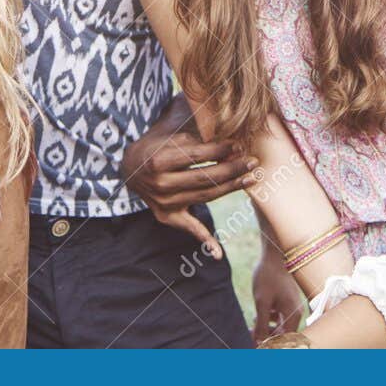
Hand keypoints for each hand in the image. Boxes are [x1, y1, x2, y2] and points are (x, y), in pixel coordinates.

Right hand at [121, 120, 257, 261]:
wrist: (132, 166)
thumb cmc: (158, 144)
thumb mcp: (171, 132)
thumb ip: (197, 135)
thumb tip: (228, 139)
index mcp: (159, 161)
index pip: (196, 156)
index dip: (220, 150)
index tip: (239, 145)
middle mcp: (160, 185)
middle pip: (204, 179)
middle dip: (232, 170)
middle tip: (254, 162)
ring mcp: (164, 203)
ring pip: (204, 197)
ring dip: (230, 189)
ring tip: (251, 179)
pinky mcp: (166, 216)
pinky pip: (188, 228)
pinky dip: (204, 240)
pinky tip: (218, 253)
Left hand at [251, 245, 307, 343]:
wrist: (272, 255)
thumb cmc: (268, 277)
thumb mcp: (261, 302)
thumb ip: (261, 324)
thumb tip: (259, 343)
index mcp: (293, 314)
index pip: (286, 340)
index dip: (272, 346)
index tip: (257, 347)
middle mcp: (296, 312)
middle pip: (283, 335)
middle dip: (266, 337)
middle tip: (250, 336)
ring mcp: (292, 307)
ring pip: (279, 327)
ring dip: (266, 329)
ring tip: (252, 325)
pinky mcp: (286, 302)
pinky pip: (279, 318)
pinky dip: (268, 320)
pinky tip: (257, 316)